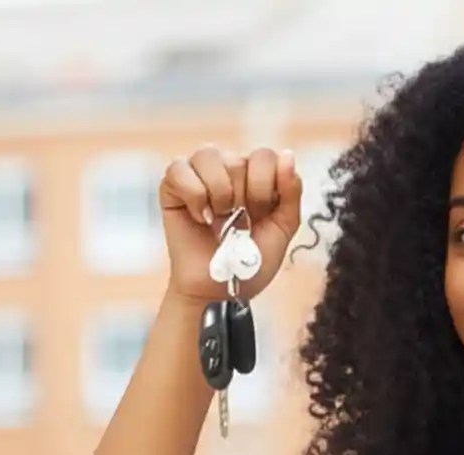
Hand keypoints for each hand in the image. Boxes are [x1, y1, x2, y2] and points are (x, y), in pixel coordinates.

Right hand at [159, 146, 301, 303]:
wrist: (217, 290)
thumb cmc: (249, 262)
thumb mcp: (282, 229)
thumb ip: (291, 192)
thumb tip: (287, 155)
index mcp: (256, 173)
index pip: (265, 156)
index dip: (264, 187)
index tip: (260, 216)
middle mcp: (228, 166)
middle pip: (238, 160)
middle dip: (241, 200)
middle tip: (237, 224)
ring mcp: (199, 173)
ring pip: (208, 154)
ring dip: (218, 194)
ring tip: (218, 219)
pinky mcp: (171, 185)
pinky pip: (179, 169)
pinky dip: (193, 196)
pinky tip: (200, 218)